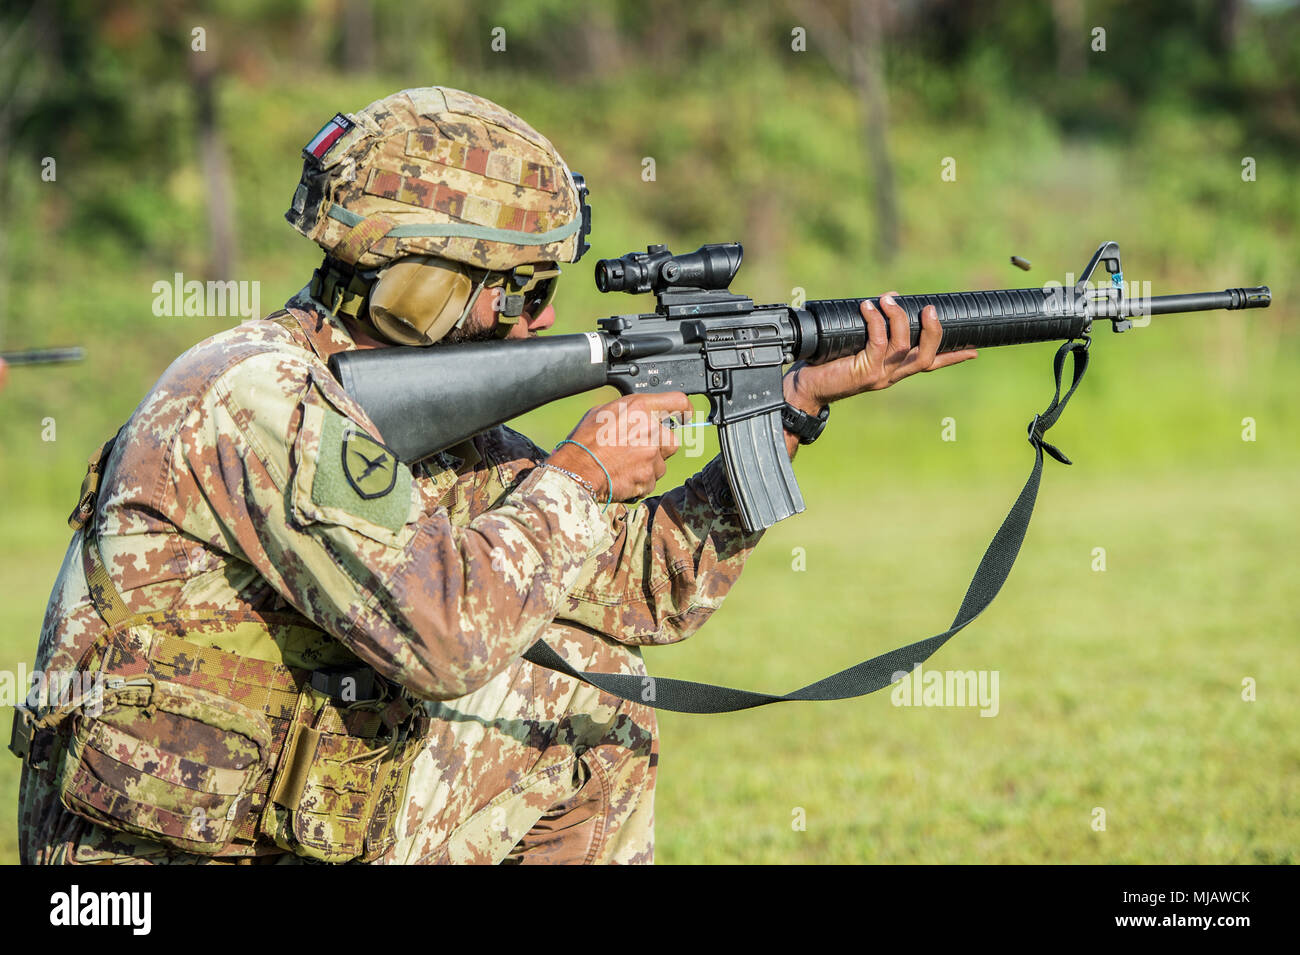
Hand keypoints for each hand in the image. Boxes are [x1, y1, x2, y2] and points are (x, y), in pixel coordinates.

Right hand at [548, 392, 692, 501]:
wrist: (576, 470)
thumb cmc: (583, 441)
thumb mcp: (602, 411)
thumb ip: (628, 410)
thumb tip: (638, 411)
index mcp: (639, 408)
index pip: (677, 401)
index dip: (684, 409)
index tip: (685, 416)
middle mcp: (650, 430)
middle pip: (671, 439)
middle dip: (658, 446)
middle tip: (636, 450)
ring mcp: (651, 455)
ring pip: (661, 462)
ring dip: (648, 465)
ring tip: (623, 464)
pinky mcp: (649, 477)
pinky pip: (651, 480)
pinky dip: (640, 480)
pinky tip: (622, 475)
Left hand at [786, 292, 976, 410]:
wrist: (805, 389)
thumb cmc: (826, 365)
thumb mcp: (856, 346)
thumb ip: (873, 331)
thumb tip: (887, 299)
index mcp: (894, 371)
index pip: (930, 364)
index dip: (953, 357)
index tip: (974, 350)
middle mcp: (891, 375)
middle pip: (926, 356)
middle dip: (933, 331)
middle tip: (929, 309)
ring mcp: (879, 375)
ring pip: (904, 346)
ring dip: (899, 318)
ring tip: (888, 299)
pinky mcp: (864, 372)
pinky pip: (878, 342)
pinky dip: (876, 321)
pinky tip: (869, 307)